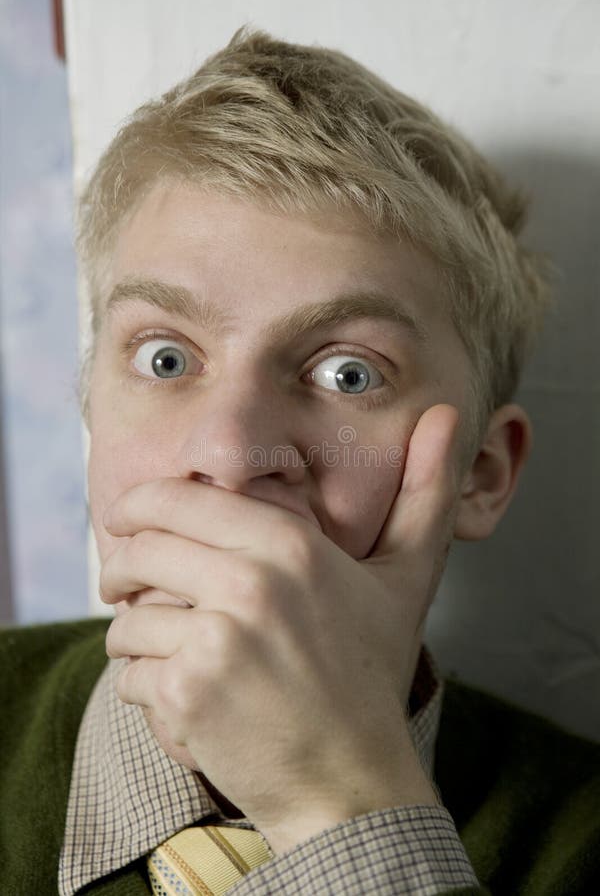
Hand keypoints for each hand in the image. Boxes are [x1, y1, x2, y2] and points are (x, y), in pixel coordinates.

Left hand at [102, 403, 459, 851]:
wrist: (353, 782)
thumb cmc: (370, 674)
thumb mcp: (406, 578)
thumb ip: (425, 493)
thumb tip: (447, 415)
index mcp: (290, 545)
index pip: (173, 499)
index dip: (137, 508)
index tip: (127, 522)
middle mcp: (250, 584)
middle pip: (138, 551)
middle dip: (123, 568)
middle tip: (130, 585)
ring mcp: (217, 641)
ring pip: (126, 619)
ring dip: (137, 635)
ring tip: (173, 650)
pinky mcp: (189, 696)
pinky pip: (128, 674)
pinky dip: (144, 687)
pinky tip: (187, 696)